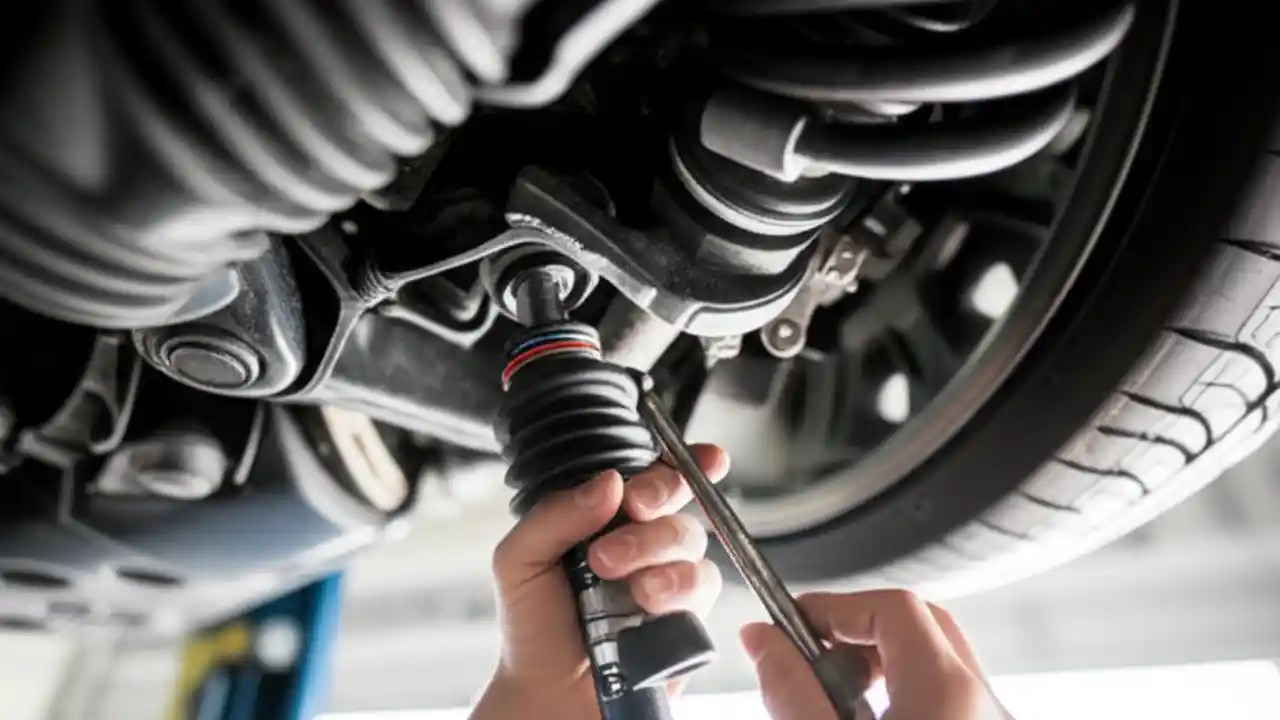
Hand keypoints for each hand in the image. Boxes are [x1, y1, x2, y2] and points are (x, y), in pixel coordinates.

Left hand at [471, 445, 730, 719]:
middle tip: (631, 510)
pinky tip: (647, 606)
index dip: (682, 461)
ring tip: (624, 581)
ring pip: (691, 541)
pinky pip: (704, 587)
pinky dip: (678, 591)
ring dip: (658, 551)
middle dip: (658, 497)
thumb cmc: (533, 628)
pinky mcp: (686, 617)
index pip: (649, 476)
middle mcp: (642, 544)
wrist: (547, 696)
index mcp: (605, 519)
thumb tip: (609, 481)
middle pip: (676, 500)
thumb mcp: (519, 560)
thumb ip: (557, 514)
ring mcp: (667, 579)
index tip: (703, 456)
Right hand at [740, 590, 1010, 719]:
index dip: (833, 608)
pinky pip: (947, 701)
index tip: (787, 627)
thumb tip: (761, 639)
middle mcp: (986, 705)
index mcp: (949, 692)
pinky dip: (903, 699)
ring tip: (832, 704)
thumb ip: (789, 690)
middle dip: (857, 634)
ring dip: (878, 669)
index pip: (892, 606)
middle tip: (808, 661)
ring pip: (936, 666)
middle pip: (921, 627)